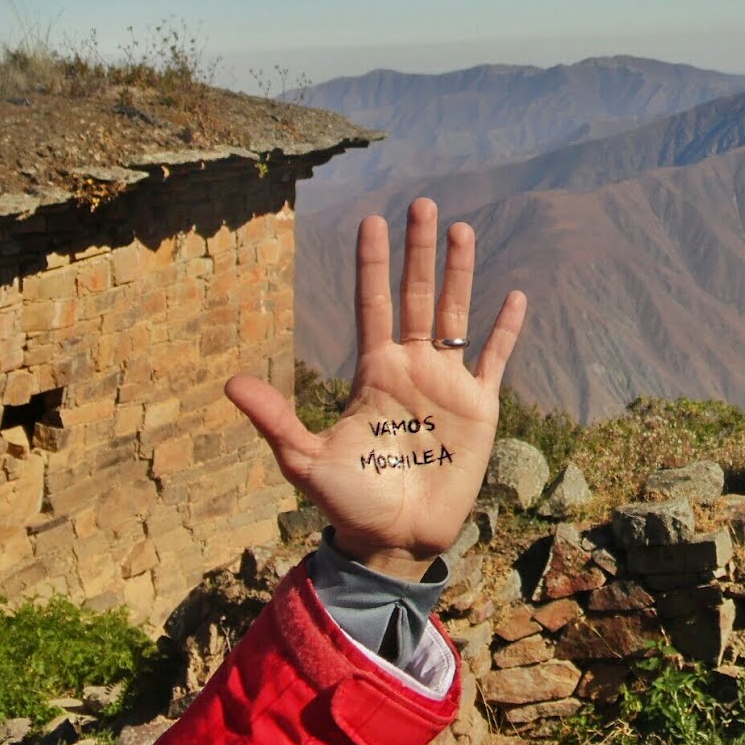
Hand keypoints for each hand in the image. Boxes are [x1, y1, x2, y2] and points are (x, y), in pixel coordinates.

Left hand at [226, 198, 526, 580]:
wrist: (396, 539)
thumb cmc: (348, 502)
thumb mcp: (305, 460)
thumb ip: (276, 419)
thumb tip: (231, 382)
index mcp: (374, 372)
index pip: (373, 305)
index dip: (373, 264)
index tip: (372, 221)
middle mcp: (412, 367)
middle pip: (419, 296)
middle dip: (419, 252)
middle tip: (421, 204)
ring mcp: (448, 383)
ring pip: (457, 315)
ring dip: (461, 274)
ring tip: (461, 230)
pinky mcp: (479, 406)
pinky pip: (494, 358)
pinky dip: (505, 329)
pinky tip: (513, 295)